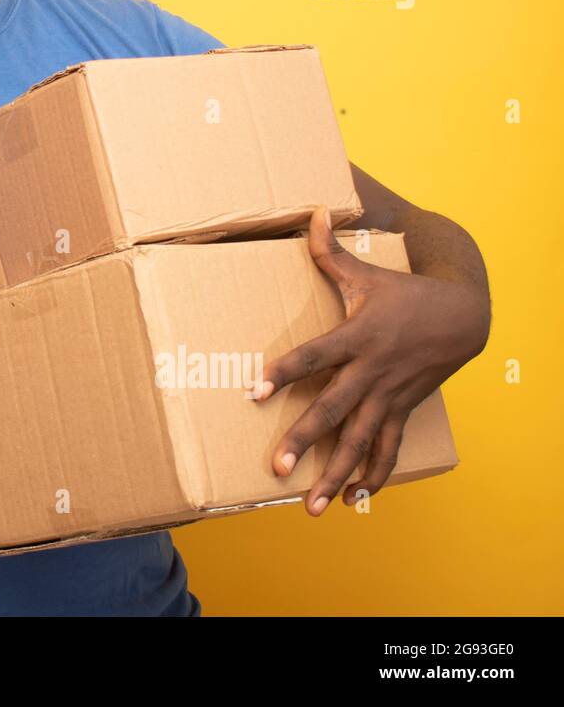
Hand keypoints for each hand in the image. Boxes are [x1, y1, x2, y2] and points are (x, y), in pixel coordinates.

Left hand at [251, 206, 488, 514]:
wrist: (464, 316)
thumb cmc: (406, 291)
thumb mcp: (367, 270)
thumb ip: (329, 252)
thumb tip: (312, 213)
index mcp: (358, 336)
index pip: (314, 357)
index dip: (284, 373)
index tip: (254, 392)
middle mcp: (372, 371)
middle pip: (334, 410)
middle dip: (305, 440)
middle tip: (277, 468)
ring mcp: (389, 395)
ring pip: (360, 441)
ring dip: (336, 474)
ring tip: (311, 506)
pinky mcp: (403, 408)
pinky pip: (388, 448)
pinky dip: (373, 474)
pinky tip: (354, 499)